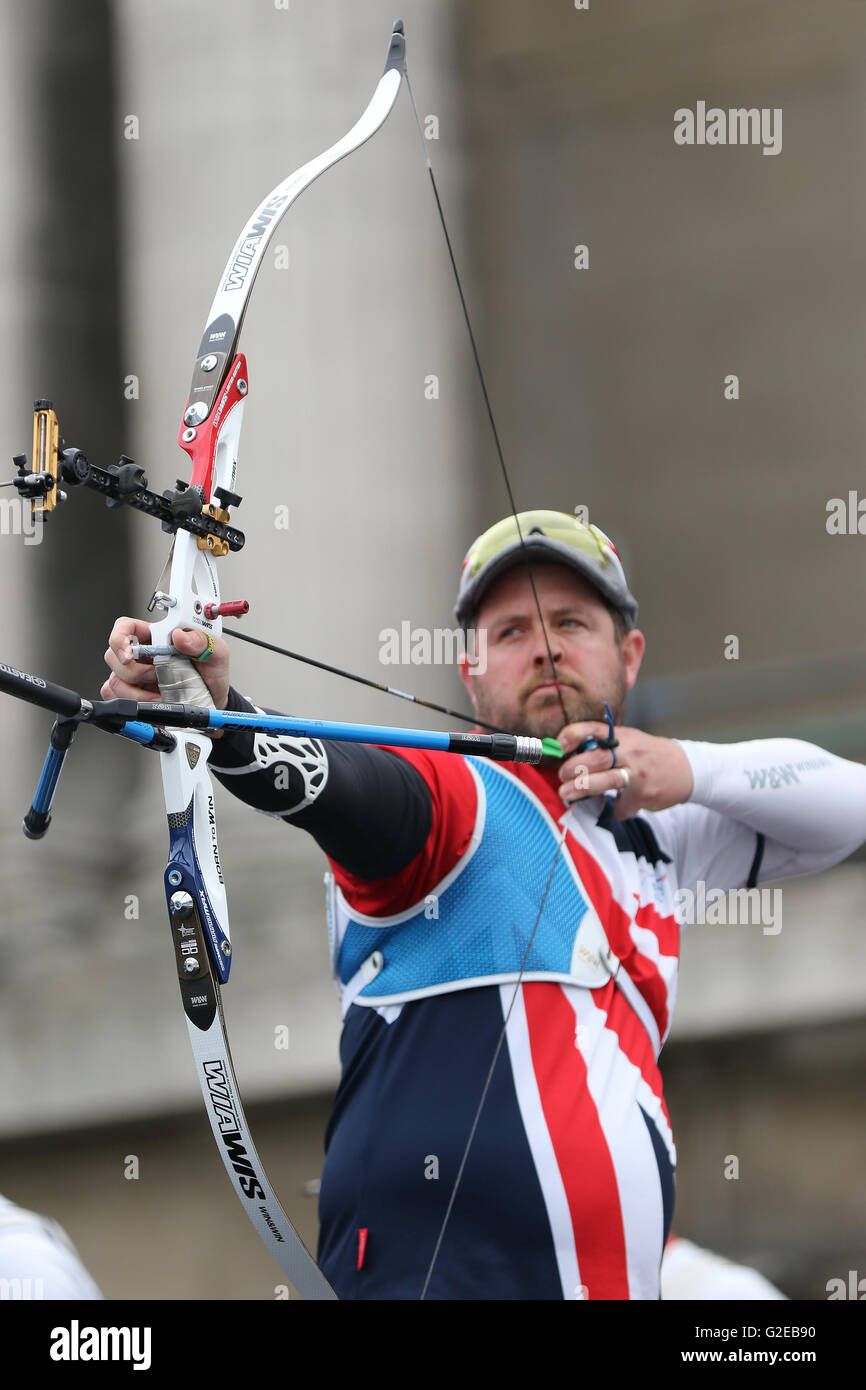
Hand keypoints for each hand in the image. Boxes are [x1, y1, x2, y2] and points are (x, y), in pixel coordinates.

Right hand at [101, 616, 230, 710]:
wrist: (214, 701)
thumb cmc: (211, 674)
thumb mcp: (216, 653)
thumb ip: (201, 640)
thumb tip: (180, 636)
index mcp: (157, 637)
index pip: (126, 627)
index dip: (119, 637)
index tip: (128, 654)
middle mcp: (141, 655)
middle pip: (114, 656)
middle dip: (132, 671)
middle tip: (155, 676)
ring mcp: (135, 676)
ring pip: (115, 680)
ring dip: (136, 692)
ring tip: (160, 694)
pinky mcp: (133, 695)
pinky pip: (117, 698)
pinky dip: (134, 704)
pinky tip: (153, 701)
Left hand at [556, 718, 693, 819]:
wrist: (685, 768)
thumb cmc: (648, 754)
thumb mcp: (629, 740)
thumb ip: (604, 746)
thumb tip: (569, 756)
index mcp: (622, 736)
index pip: (594, 729)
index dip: (573, 735)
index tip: (559, 745)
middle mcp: (629, 752)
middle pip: (597, 758)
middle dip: (574, 767)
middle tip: (561, 775)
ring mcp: (638, 774)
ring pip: (607, 781)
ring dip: (582, 788)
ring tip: (565, 793)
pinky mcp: (643, 794)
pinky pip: (621, 806)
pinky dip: (617, 809)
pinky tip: (620, 806)